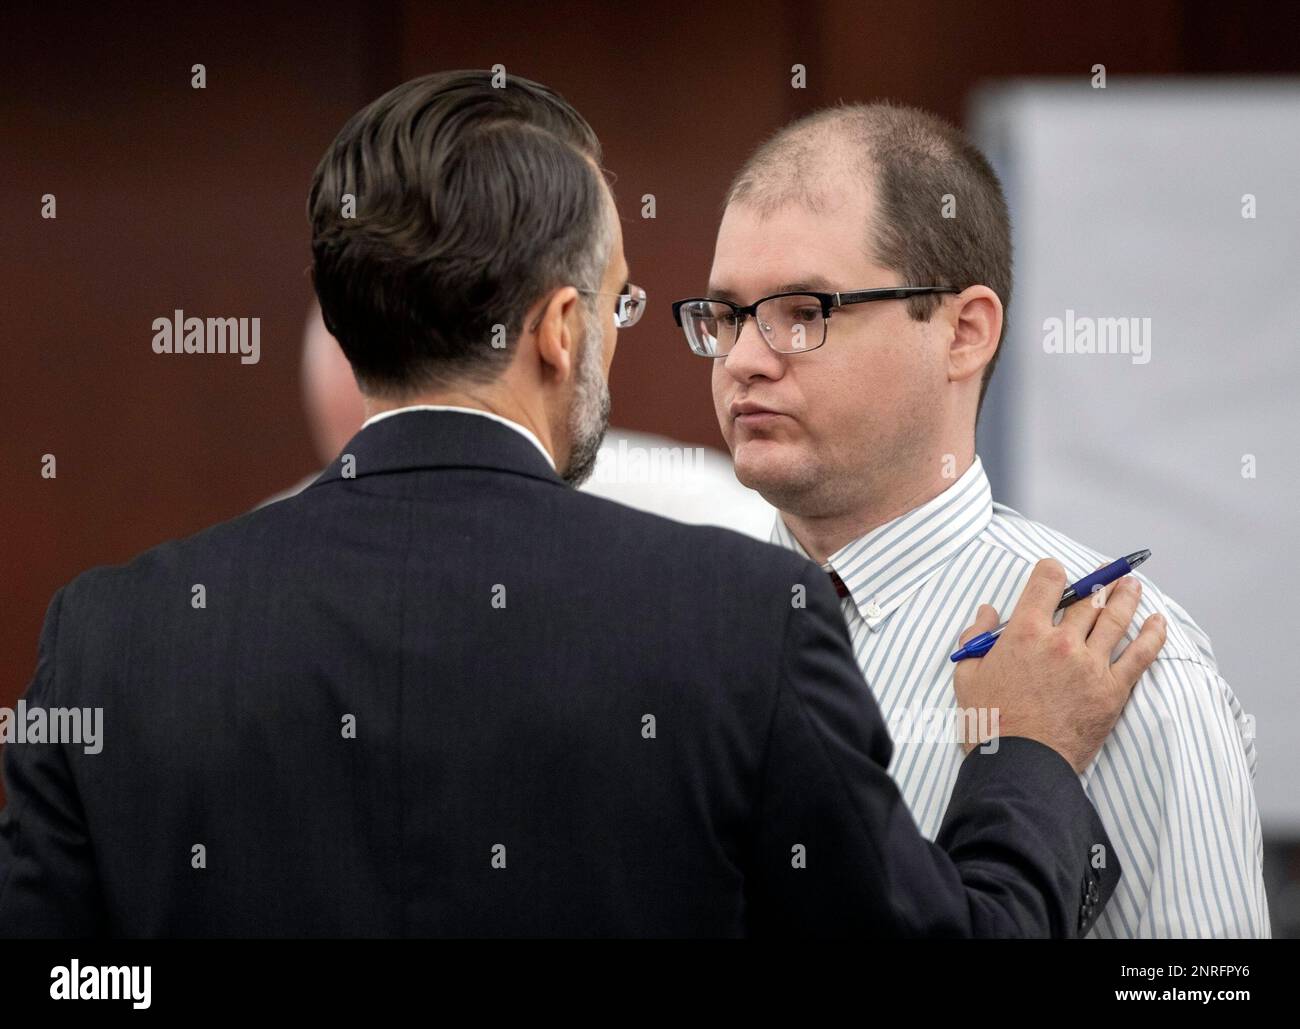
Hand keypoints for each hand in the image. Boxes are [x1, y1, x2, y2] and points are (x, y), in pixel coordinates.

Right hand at [952, 559, 1166, 772]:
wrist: (1020, 764)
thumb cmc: (990, 722)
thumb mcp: (967, 674)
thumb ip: (976, 637)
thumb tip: (987, 612)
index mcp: (1025, 632)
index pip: (1046, 582)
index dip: (1052, 571)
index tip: (1055, 573)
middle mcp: (1061, 641)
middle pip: (1087, 598)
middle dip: (1098, 581)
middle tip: (1106, 574)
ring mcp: (1091, 664)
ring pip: (1115, 620)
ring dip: (1126, 597)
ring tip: (1132, 585)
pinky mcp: (1112, 689)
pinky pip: (1140, 656)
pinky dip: (1152, 636)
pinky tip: (1158, 622)